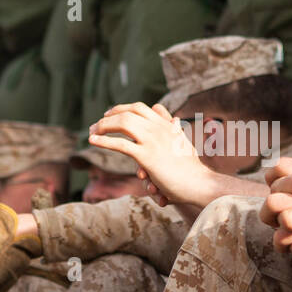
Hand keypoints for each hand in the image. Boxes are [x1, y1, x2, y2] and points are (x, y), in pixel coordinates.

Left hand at [89, 102, 218, 207]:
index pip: (142, 108)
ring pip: (123, 123)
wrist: (200, 183)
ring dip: (103, 125)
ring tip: (91, 131)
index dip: (123, 108)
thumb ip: (173, 128)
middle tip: (97, 123)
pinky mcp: (147, 156)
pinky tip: (92, 141)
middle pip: (129, 112)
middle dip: (109, 116)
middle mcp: (160, 128)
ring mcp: (153, 140)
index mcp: (167, 125)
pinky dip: (103, 140)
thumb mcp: (183, 142)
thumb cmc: (192, 168)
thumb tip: (169, 116)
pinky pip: (120, 144)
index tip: (112, 113)